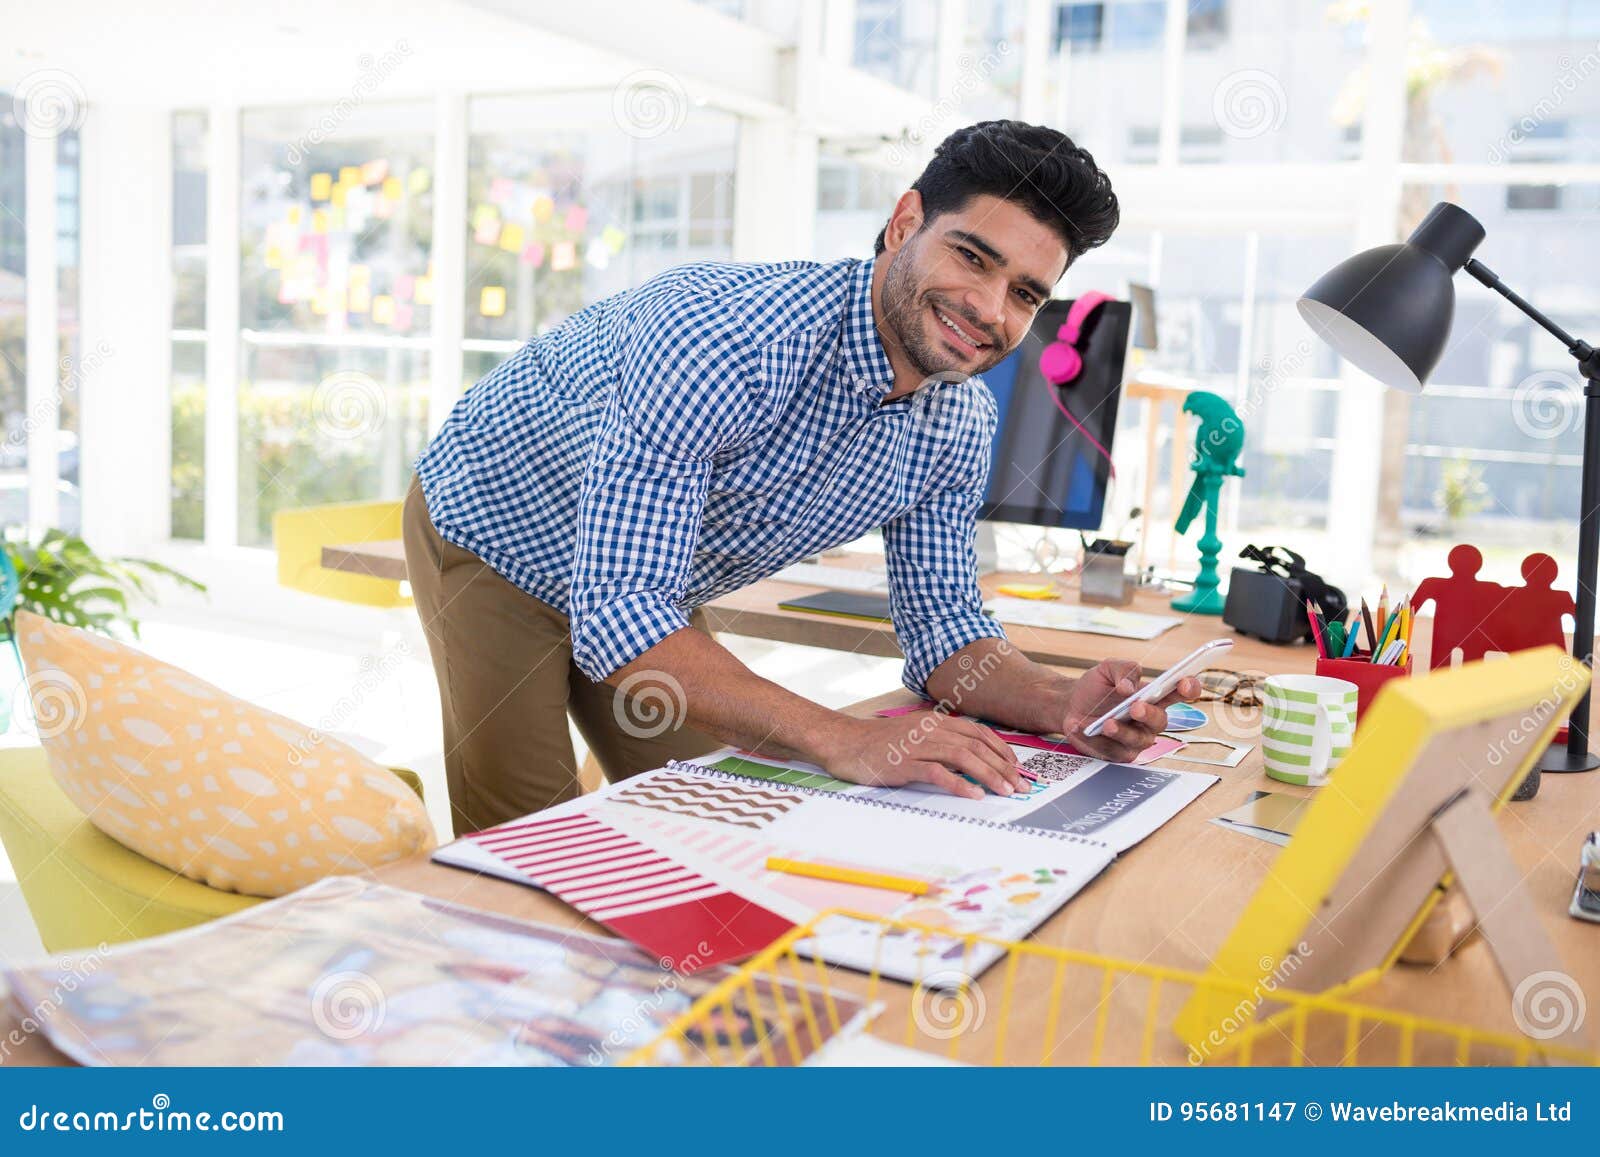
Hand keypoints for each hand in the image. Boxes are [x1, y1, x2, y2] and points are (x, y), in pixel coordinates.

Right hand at [812, 712, 1026, 800]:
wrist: (843, 742)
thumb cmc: (878, 743)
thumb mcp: (914, 735)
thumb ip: (939, 742)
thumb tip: (970, 759)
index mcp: (935, 721)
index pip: (978, 732)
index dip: (1002, 750)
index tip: (1017, 769)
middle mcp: (930, 729)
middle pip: (976, 745)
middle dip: (1003, 767)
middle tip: (1021, 786)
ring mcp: (917, 745)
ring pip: (963, 756)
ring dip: (988, 775)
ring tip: (1004, 791)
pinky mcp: (903, 763)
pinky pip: (937, 772)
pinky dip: (958, 784)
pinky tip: (972, 795)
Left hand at [1061, 659, 1199, 763]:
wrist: (1070, 704)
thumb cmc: (1096, 688)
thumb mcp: (1107, 669)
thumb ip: (1123, 669)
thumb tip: (1128, 687)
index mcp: (1154, 696)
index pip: (1179, 692)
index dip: (1189, 688)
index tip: (1185, 683)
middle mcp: (1150, 720)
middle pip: (1161, 721)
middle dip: (1149, 714)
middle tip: (1135, 707)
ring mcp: (1136, 739)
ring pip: (1138, 740)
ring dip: (1123, 731)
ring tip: (1107, 723)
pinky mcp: (1118, 753)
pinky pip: (1112, 750)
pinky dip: (1097, 740)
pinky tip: (1082, 729)